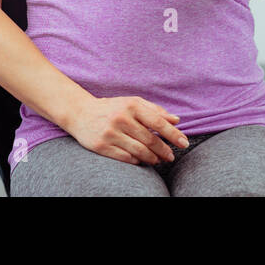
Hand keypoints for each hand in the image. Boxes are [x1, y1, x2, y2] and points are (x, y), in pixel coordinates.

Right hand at [65, 96, 189, 164]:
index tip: (184, 143)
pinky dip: (137, 161)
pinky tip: (142, 161)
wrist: (80, 113)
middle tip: (171, 156)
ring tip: (158, 160)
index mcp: (131, 105)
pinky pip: (125, 157)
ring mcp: (110, 133)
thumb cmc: (112, 108)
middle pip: (150, 139)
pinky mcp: (101, 146)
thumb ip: (155, 111)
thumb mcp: (133, 103)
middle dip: (164, 150)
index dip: (173, 134)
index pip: (158, 122)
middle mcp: (121, 118)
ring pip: (139, 151)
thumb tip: (176, 120)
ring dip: (152, 158)